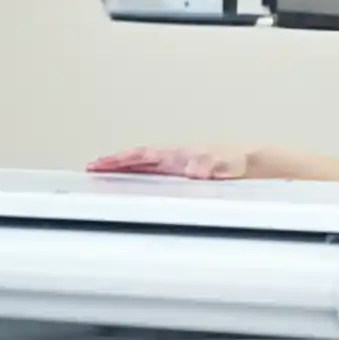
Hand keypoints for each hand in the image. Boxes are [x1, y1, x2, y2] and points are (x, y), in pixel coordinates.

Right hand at [85, 145, 250, 179]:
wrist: (249, 163)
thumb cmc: (236, 162)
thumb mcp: (225, 164)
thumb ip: (209, 165)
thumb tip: (193, 170)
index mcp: (178, 153)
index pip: (143, 154)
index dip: (121, 158)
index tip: (102, 163)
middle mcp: (173, 157)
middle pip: (136, 158)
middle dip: (112, 162)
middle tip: (90, 167)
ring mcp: (174, 166)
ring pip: (141, 166)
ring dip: (122, 169)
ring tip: (99, 174)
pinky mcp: (179, 175)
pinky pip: (152, 175)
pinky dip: (136, 177)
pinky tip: (128, 185)